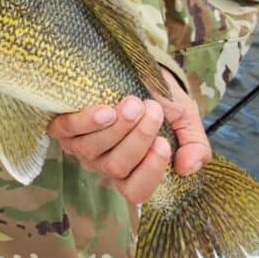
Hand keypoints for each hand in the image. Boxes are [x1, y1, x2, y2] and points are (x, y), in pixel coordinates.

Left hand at [47, 71, 210, 204]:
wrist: (134, 67)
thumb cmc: (159, 97)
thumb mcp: (184, 118)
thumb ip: (195, 144)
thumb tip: (187, 168)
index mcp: (134, 168)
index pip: (137, 190)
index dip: (150, 172)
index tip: (164, 143)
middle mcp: (105, 164)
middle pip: (117, 167)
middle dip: (137, 138)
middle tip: (152, 109)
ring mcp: (82, 147)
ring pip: (93, 150)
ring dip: (116, 127)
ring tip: (133, 103)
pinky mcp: (63, 127)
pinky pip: (68, 132)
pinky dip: (86, 122)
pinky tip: (105, 110)